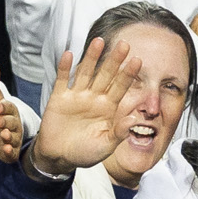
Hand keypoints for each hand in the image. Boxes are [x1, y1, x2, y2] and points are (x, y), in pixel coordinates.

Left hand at [0, 64, 23, 162]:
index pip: (8, 107)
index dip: (3, 107)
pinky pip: (12, 152)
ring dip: (9, 136)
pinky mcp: (11, 151)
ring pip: (14, 137)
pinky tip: (5, 149)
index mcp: (10, 111)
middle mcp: (15, 125)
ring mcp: (14, 138)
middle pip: (12, 123)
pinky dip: (9, 151)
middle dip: (5, 122)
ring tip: (4, 134)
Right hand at [29, 36, 142, 175]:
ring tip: (99, 41)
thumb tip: (134, 120)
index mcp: (108, 109)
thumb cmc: (85, 153)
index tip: (138, 60)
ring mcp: (77, 96)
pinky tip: (69, 54)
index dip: (128, 75)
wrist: (60, 157)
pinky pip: (63, 80)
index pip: (121, 88)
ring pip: (86, 72)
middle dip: (114, 60)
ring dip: (92, 57)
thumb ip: (119, 132)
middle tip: (124, 44)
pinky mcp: (59, 98)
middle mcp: (94, 99)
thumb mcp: (106, 146)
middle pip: (106, 75)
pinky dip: (65, 67)